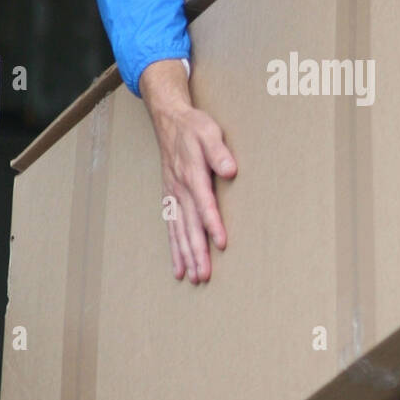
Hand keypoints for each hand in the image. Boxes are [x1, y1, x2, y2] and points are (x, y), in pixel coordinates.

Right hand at [140, 60, 236, 283]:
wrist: (169, 121)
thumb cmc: (193, 127)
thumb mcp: (209, 131)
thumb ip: (219, 151)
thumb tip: (230, 170)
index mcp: (192, 174)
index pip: (204, 203)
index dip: (212, 223)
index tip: (221, 243)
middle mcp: (180, 189)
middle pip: (189, 225)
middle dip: (196, 252)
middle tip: (203, 276)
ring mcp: (172, 196)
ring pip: (178, 231)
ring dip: (184, 256)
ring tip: (192, 278)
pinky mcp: (169, 199)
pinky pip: (170, 228)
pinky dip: (173, 249)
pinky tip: (177, 267)